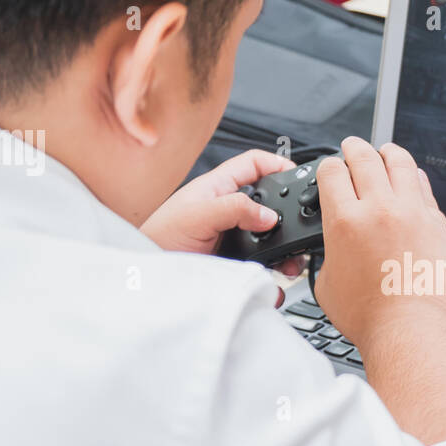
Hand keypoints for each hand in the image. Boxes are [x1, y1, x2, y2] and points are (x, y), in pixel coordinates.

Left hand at [140, 149, 305, 276]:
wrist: (146, 278)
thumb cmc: (157, 238)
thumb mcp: (196, 214)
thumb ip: (233, 208)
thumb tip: (268, 215)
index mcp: (218, 188)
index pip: (254, 164)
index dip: (278, 164)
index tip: (300, 176)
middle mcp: (228, 211)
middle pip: (270, 204)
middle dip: (288, 216)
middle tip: (300, 228)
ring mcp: (232, 238)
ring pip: (270, 238)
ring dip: (285, 250)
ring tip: (289, 262)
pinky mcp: (233, 263)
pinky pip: (262, 266)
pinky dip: (272, 274)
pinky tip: (273, 282)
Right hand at [312, 138, 445, 350]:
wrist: (410, 331)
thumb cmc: (372, 316)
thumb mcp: (327, 283)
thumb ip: (328, 255)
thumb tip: (333, 250)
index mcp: (345, 221)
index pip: (332, 171)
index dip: (328, 167)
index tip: (331, 170)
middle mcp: (380, 209)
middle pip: (365, 157)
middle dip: (355, 148)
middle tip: (353, 147)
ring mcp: (413, 213)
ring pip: (400, 164)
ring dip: (388, 153)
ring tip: (385, 151)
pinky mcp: (437, 224)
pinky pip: (425, 188)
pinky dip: (415, 178)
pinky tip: (412, 179)